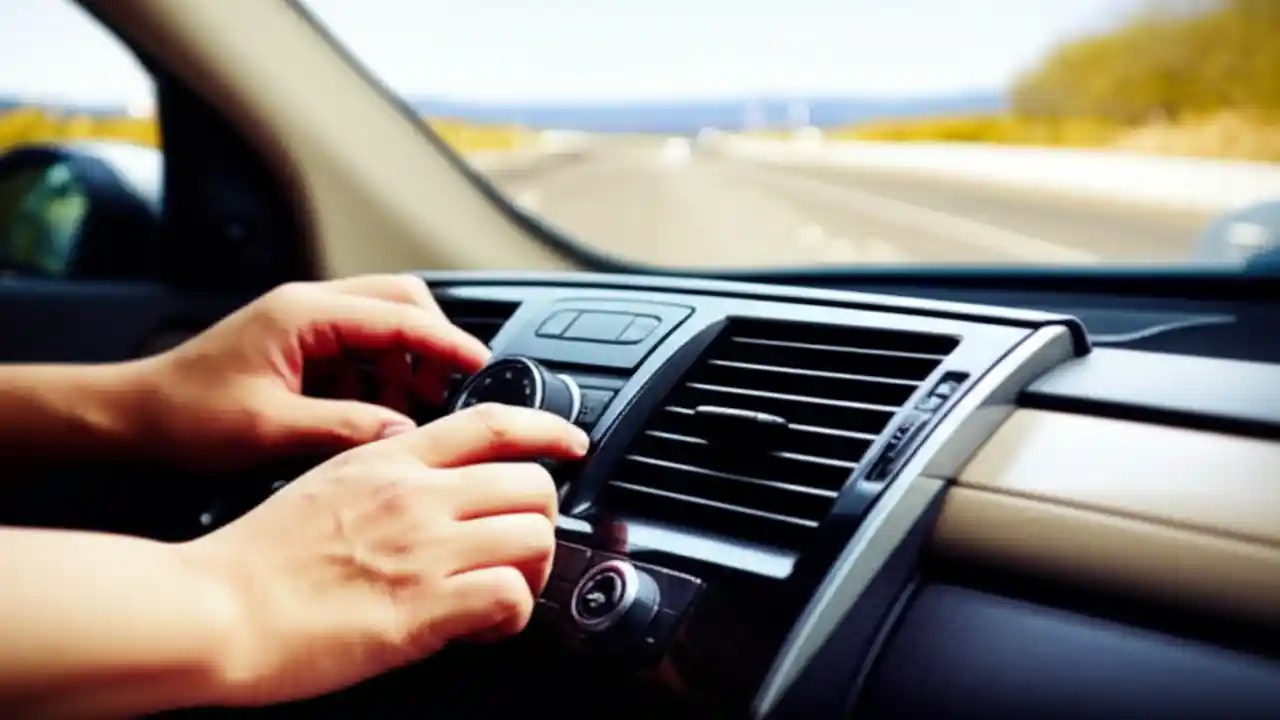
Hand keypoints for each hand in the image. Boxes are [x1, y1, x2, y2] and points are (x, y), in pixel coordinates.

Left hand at [131, 275, 490, 469]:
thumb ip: (346, 427)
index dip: (448, 341)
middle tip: (444, 391)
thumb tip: (405, 433)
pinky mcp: (300, 345)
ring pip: (383, 325)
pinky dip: (379, 377)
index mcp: (305, 314)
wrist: (135, 416)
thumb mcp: (271, 429)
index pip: (401, 315)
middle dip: (432, 344)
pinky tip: (374, 413)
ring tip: (407, 411)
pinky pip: (359, 349)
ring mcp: (305, 323)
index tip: (482, 365)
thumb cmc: (187, 415)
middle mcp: (309, 307)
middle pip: (401, 303)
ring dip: (405, 364)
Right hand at [179, 403, 588, 706]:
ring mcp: (426, 549)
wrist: (214, 608)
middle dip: (540, 520)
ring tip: (498, 591)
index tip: (572, 443)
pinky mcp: (426, 607)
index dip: (548, 429)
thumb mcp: (326, 484)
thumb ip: (387, 477)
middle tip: (515, 550)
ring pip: (536, 538)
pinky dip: (510, 617)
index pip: (493, 422)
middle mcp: (417, 495)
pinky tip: (480, 626)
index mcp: (390, 459)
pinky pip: (512, 598)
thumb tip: (435, 493)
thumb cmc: (257, 558)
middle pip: (533, 483)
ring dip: (531, 571)